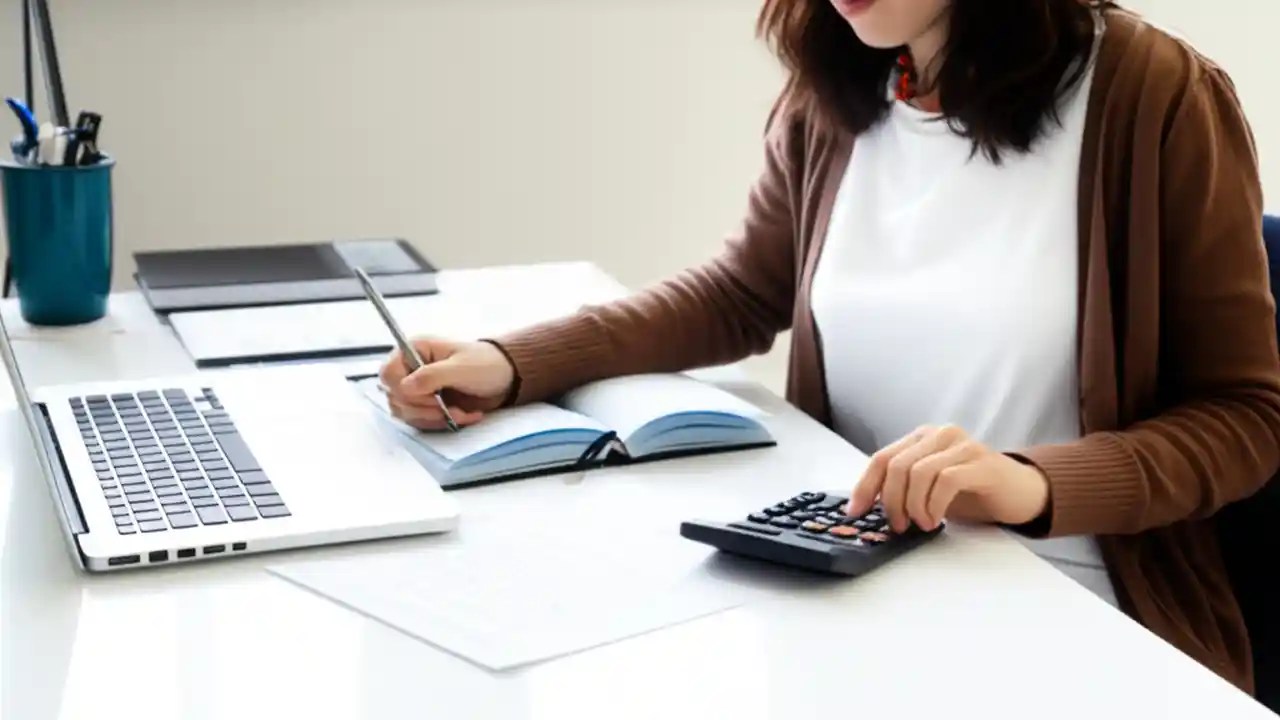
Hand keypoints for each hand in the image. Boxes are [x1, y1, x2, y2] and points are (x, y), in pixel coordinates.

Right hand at [378, 338, 515, 430]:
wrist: (505, 379)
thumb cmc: (486, 364)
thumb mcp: (462, 368)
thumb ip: (432, 376)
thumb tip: (406, 387)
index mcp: (414, 350)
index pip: (388, 373)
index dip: (403, 389)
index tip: (429, 395)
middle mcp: (410, 369)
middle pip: (395, 397)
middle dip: (425, 408)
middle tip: (450, 407)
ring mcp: (416, 389)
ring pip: (406, 413)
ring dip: (434, 418)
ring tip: (461, 413)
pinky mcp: (425, 406)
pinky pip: (420, 422)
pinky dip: (441, 423)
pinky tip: (463, 416)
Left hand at [849, 425, 1049, 533]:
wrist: (1020, 492)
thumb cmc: (972, 491)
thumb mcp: (930, 487)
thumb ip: (903, 487)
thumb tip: (868, 506)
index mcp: (922, 438)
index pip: (882, 458)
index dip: (865, 486)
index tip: (856, 512)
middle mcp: (940, 435)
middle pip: (897, 466)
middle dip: (891, 501)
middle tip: (897, 525)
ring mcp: (962, 445)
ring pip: (919, 473)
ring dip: (914, 506)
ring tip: (921, 524)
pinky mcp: (981, 462)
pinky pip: (946, 481)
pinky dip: (935, 505)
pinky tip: (936, 520)